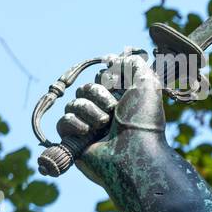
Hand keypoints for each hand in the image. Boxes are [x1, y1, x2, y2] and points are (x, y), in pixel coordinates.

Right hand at [55, 50, 165, 189]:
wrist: (132, 154)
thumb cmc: (142, 120)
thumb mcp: (147, 84)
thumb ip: (133, 63)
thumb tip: (113, 57)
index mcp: (124, 99)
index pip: (104, 77)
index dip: (108, 77)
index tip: (116, 81)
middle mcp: (108, 112)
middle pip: (87, 88)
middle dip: (98, 94)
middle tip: (113, 109)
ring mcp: (91, 126)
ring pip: (74, 103)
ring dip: (90, 111)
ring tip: (104, 125)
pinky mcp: (76, 140)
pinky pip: (64, 121)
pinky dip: (75, 124)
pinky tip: (88, 132)